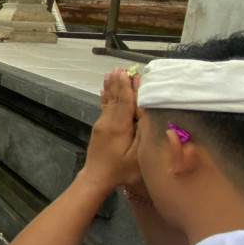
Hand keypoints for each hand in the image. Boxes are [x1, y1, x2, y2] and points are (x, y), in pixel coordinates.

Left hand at [82, 68, 142, 188]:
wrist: (96, 176)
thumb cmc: (121, 169)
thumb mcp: (137, 155)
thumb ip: (142, 134)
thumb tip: (147, 114)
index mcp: (120, 126)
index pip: (126, 102)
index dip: (129, 87)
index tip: (131, 73)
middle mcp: (108, 121)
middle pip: (116, 98)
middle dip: (119, 82)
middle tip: (121, 67)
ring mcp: (102, 124)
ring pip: (108, 101)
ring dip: (111, 86)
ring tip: (111, 72)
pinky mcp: (99, 128)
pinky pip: (104, 107)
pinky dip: (106, 97)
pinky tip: (104, 90)